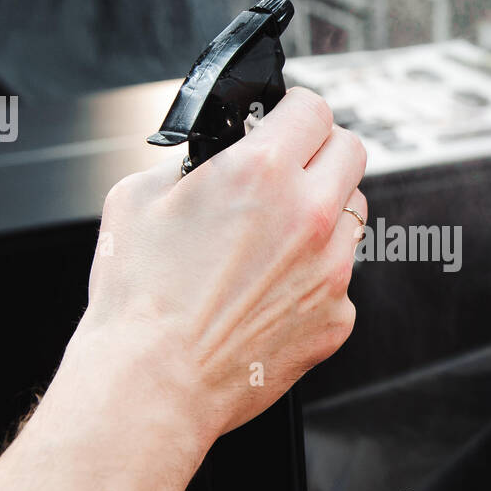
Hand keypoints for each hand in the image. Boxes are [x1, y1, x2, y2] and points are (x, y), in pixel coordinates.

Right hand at [72, 87, 366, 457]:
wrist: (152, 382)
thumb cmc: (138, 299)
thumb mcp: (138, 197)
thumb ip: (192, 165)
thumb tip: (213, 160)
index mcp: (261, 172)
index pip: (313, 108)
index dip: (293, 112)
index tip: (283, 123)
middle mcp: (308, 215)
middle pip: (352, 152)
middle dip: (321, 153)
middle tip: (292, 170)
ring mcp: (330, 270)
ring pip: (353, 216)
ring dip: (323, 216)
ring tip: (275, 241)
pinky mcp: (337, 317)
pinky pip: (341, 280)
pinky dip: (314, 279)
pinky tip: (271, 295)